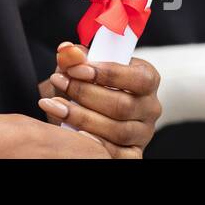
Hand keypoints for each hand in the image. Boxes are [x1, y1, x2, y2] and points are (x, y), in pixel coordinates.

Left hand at [37, 41, 160, 158]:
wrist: (86, 106)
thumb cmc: (90, 81)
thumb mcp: (84, 64)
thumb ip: (76, 56)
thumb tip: (67, 50)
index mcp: (147, 79)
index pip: (138, 78)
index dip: (107, 74)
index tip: (76, 69)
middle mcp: (150, 107)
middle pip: (123, 105)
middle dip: (85, 93)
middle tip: (59, 81)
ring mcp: (142, 133)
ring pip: (117, 130)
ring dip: (81, 117)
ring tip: (54, 105)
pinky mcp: (132, 153)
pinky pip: (117, 154)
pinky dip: (94, 144)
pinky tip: (73, 133)